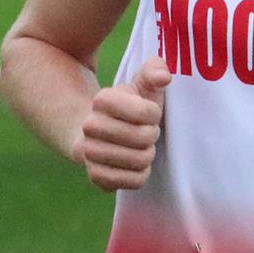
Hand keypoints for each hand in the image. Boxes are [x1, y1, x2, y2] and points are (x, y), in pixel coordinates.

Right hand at [76, 56, 168, 191]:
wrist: (99, 135)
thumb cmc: (130, 107)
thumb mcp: (142, 85)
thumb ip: (154, 71)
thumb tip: (163, 77)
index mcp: (102, 100)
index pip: (147, 112)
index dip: (154, 114)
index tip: (148, 113)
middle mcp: (90, 126)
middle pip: (142, 138)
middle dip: (151, 136)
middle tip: (146, 133)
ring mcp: (90, 153)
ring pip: (139, 161)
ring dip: (147, 155)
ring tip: (140, 148)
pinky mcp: (96, 176)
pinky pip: (134, 181)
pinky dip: (141, 174)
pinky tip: (135, 165)